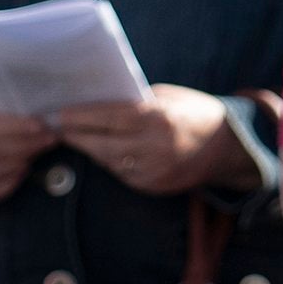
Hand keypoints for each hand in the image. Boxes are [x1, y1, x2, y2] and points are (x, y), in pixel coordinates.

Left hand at [56, 85, 255, 194]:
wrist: (226, 147)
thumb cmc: (195, 112)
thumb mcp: (171, 98)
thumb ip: (139, 102)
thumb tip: (103, 103)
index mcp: (160, 118)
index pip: (112, 116)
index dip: (83, 116)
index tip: (61, 113)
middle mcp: (155, 146)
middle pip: (103, 143)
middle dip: (77, 135)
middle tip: (56, 127)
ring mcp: (153, 169)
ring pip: (108, 161)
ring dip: (89, 149)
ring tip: (73, 138)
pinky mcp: (151, 185)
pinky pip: (121, 172)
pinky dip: (108, 161)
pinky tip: (99, 151)